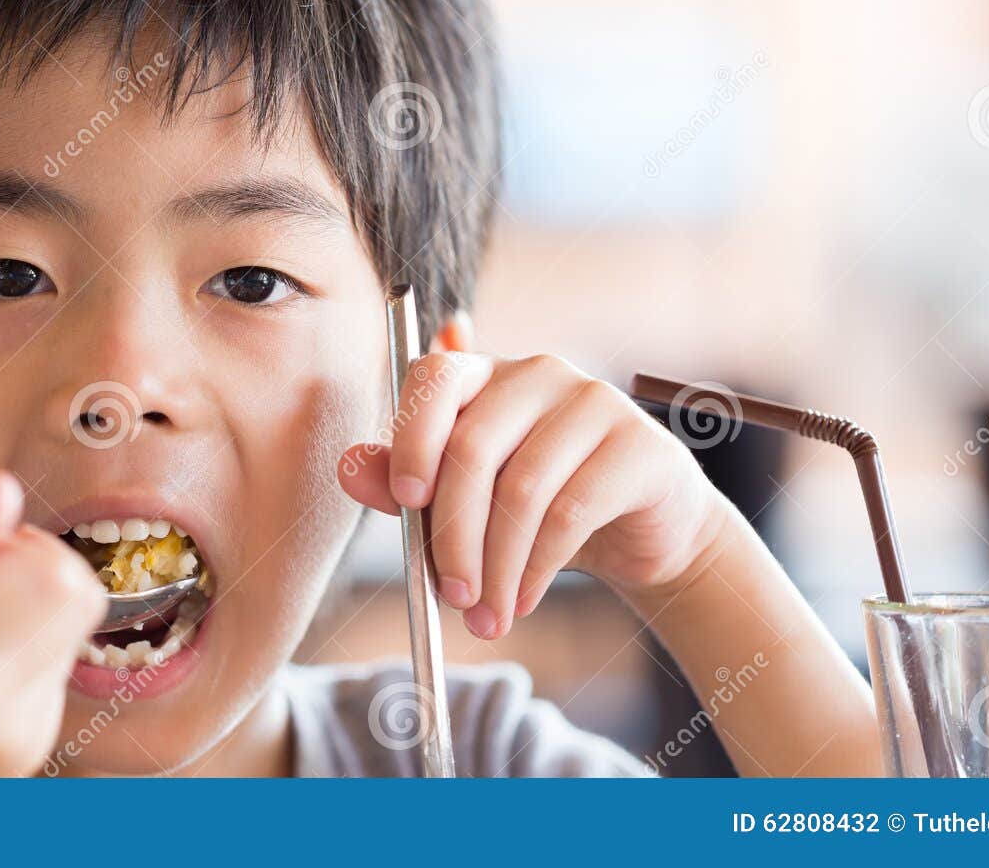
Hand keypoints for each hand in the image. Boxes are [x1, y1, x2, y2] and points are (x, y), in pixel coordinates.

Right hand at [0, 471, 103, 775]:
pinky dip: (21, 656)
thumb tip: (4, 490)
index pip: (54, 575)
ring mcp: (11, 745)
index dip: (18, 545)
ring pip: (71, 634)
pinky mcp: (27, 754)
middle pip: (77, 599)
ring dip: (27, 615)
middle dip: (33, 571)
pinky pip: (55, 673)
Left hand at [337, 353, 729, 639]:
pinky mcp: (638, 445)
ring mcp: (594, 401)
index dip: (413, 436)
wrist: (640, 532)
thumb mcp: (470, 500)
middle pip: (473, 448)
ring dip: (496, 568)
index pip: (434, 377)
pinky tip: (524, 599)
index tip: (405, 501)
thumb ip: (406, 483)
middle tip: (449, 596)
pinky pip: (572, 513)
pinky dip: (537, 569)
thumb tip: (348, 467)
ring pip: (522, 490)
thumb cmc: (540, 508)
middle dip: (452, 535)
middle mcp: (538, 373)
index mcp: (485, 374)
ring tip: (487, 615)